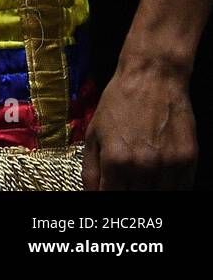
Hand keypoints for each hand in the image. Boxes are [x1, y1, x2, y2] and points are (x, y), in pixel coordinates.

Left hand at [83, 61, 196, 188]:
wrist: (153, 78)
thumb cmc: (119, 102)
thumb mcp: (94, 133)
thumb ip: (90, 169)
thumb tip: (92, 194)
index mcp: (116, 161)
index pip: (111, 198)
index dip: (107, 200)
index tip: (109, 193)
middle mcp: (144, 167)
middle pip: (136, 201)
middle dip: (127, 195)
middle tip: (124, 185)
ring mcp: (169, 166)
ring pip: (159, 198)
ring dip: (148, 192)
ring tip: (140, 180)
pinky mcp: (188, 160)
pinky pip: (180, 189)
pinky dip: (169, 188)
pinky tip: (159, 177)